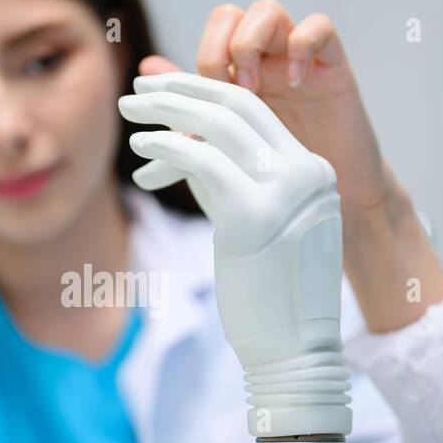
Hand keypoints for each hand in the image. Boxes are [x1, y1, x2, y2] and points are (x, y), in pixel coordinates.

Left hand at [118, 71, 350, 436]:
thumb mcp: (251, 223)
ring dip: (165, 109)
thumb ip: (222, 178)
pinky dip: (165, 148)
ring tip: (129, 108)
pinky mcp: (253, 215)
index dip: (204, 91)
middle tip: (139, 86)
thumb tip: (179, 140)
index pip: (255, 112)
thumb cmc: (270, 298)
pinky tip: (139, 147)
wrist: (294, 355)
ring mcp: (283, 192)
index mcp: (314, 172)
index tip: (164, 88)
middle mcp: (306, 174)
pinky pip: (200, 161)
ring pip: (217, 125)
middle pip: (237, 107)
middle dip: (182, 90)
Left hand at [138, 0, 394, 217]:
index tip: (169, 103)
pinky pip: (320, 27)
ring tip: (249, 87)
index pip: (200, 46)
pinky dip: (302, 44)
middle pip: (228, 17)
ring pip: (267, 11)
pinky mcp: (334, 69)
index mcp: (234, 79)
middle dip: (213, 51)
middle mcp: (263, 62)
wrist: (331, 208)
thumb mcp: (220, 152)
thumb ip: (187, 114)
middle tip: (215, 92)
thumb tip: (144, 73)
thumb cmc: (271, 183)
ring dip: (248, 44)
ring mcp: (298, 62)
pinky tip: (291, 82)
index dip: (184, 67)